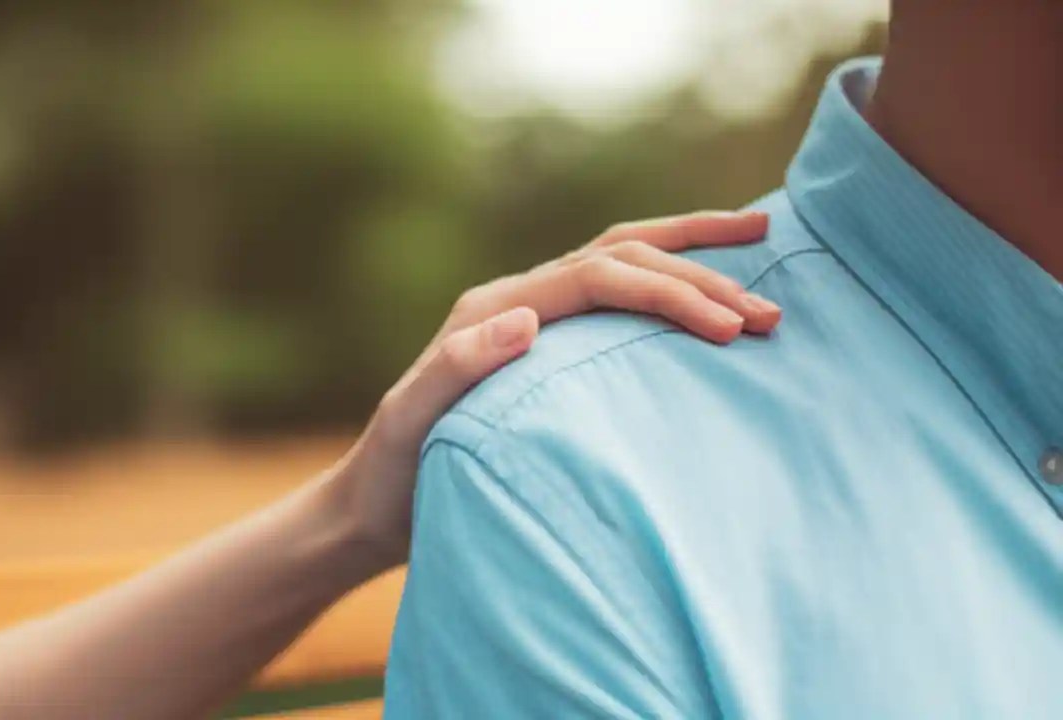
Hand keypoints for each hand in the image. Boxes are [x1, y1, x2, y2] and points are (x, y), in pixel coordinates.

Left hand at [327, 210, 778, 571]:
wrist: (373, 507)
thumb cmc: (394, 475)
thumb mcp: (412, 423)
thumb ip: (457, 367)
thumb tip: (525, 317)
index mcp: (491, 310)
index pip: (596, 277)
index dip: (667, 292)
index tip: (732, 325)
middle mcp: (514, 302)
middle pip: (619, 256)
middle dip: (697, 270)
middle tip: (770, 309)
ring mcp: (532, 321)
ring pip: (622, 261)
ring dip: (689, 258)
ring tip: (763, 244)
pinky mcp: (549, 350)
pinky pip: (616, 299)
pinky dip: (665, 282)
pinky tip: (704, 290)